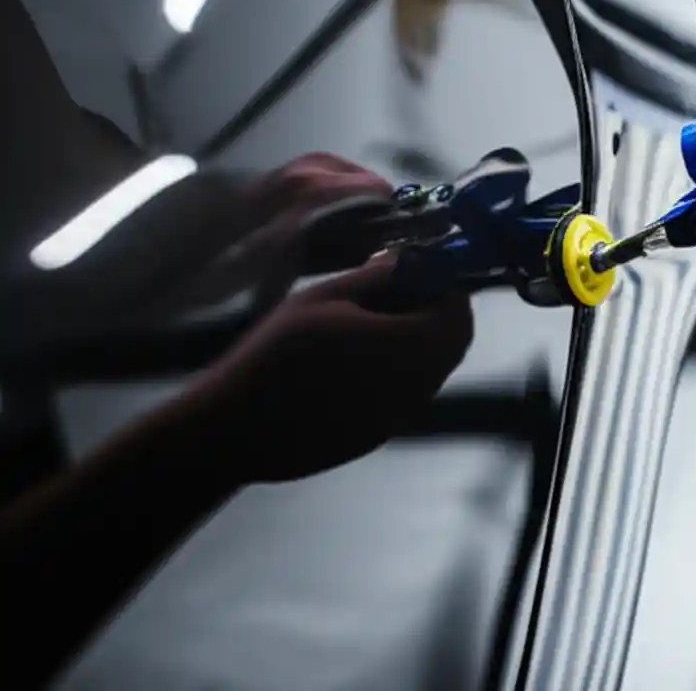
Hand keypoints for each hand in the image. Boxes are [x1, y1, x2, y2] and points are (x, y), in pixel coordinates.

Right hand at [195, 254, 472, 483]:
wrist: (238, 428)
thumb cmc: (278, 352)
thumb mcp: (325, 297)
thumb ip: (376, 276)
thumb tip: (407, 260)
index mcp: (411, 347)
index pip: (457, 310)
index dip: (445, 284)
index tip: (418, 267)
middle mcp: (419, 386)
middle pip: (450, 342)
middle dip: (432, 310)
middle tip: (394, 289)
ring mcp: (401, 416)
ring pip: (429, 369)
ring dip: (413, 339)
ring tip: (367, 320)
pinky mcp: (379, 435)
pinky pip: (404, 393)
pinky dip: (394, 369)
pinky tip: (348, 359)